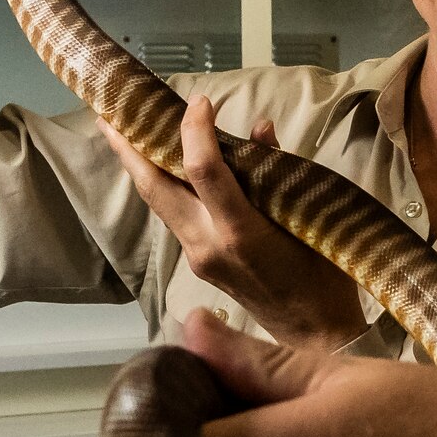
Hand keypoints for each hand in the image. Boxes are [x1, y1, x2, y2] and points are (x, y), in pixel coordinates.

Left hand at [100, 94, 368, 355]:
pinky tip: (165, 168)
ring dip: (140, 168)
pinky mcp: (199, 263)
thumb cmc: (325, 277)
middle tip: (110, 114)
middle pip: (156, 189)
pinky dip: (166, 187)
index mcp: (241, 233)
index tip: (200, 102)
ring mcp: (199, 257)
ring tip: (124, 134)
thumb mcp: (312, 217)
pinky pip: (175, 217)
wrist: (316, 335)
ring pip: (159, 204)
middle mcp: (208, 245)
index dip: (196, 131)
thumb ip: (279, 171)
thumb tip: (259, 129)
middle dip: (130, 150)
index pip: (204, 171)